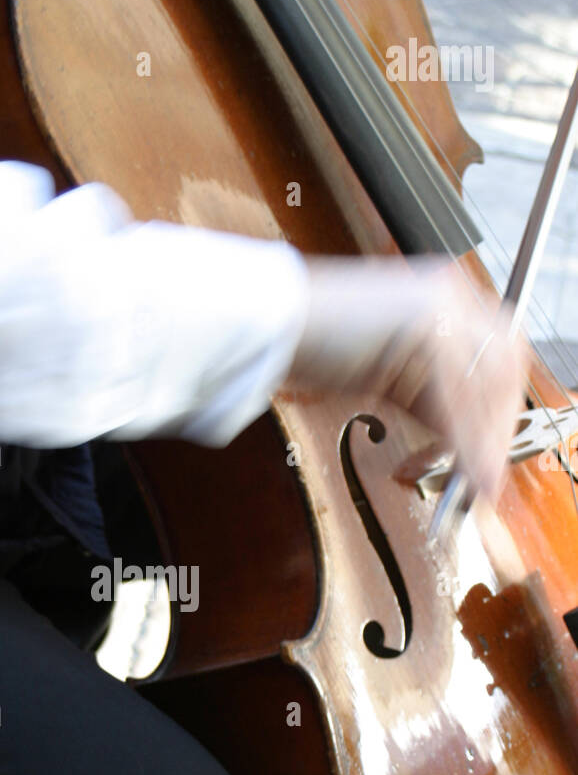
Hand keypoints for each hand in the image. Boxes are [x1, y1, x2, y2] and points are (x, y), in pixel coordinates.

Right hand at [288, 256, 527, 501]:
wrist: (272, 319)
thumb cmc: (311, 343)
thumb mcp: (385, 368)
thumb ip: (425, 393)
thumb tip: (459, 441)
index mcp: (444, 294)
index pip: (498, 356)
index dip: (499, 409)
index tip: (491, 449)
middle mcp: (450, 293)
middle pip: (502, 368)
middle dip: (498, 427)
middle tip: (485, 472)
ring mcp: (440, 307)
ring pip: (482, 387)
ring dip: (482, 442)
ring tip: (472, 481)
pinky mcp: (425, 329)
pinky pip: (455, 399)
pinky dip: (462, 442)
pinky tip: (461, 468)